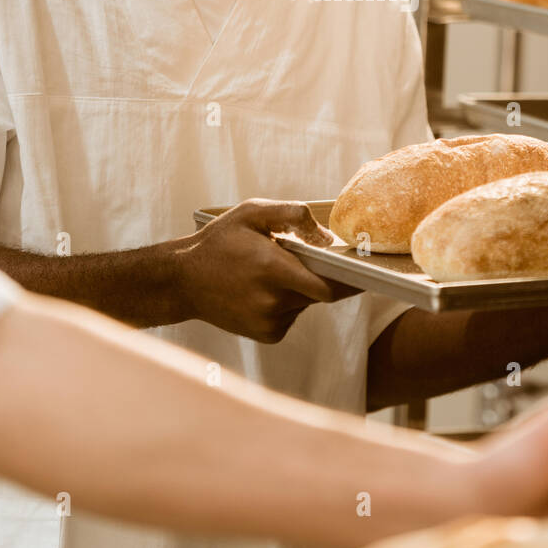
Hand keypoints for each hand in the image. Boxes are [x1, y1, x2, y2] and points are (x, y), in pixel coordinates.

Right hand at [172, 199, 358, 342]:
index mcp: (272, 269)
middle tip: (306, 260)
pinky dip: (288, 303)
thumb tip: (328, 238)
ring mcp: (269, 322)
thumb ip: (294, 215)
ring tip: (271, 273)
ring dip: (301, 289)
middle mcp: (272, 301)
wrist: (183, 280)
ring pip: (306, 304)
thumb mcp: (253, 212)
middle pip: (319, 293)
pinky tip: (264, 290)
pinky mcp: (266, 335)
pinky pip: (292, 316)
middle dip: (320, 277)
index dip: (349, 281)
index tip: (364, 274)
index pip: (327, 286)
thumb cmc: (219, 241)